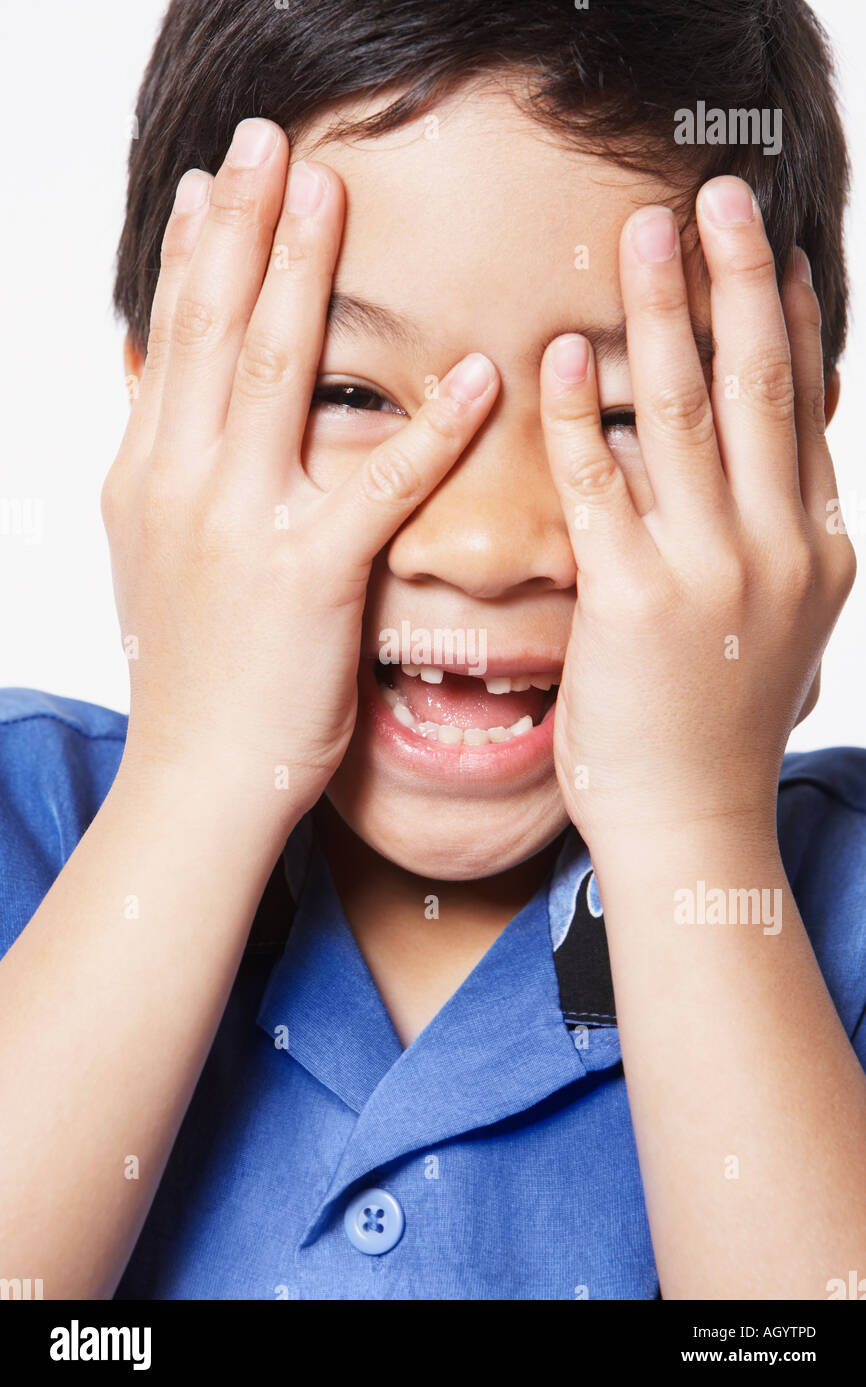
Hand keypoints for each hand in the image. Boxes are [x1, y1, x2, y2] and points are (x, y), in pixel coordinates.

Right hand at [102, 118, 497, 823]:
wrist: (199, 777)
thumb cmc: (195, 674)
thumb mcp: (157, 559)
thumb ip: (170, 471)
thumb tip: (168, 391)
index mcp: (150, 476)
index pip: (172, 340)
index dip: (192, 252)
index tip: (214, 181)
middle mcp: (183, 484)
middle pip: (213, 330)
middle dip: (241, 226)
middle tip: (268, 145)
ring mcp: (241, 526)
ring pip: (273, 376)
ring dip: (302, 276)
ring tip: (331, 196)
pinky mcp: (308, 577)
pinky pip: (378, 484)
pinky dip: (428, 425)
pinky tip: (475, 374)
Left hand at [540, 175, 855, 845]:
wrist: (692, 826)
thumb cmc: (714, 730)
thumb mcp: (773, 627)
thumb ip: (767, 543)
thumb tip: (755, 475)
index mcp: (817, 546)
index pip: (806, 408)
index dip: (790, 317)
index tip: (774, 248)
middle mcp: (779, 546)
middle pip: (761, 385)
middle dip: (738, 281)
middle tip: (718, 194)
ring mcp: (714, 572)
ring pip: (690, 414)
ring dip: (665, 314)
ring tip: (646, 233)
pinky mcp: (636, 601)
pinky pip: (605, 486)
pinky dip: (584, 417)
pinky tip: (565, 356)